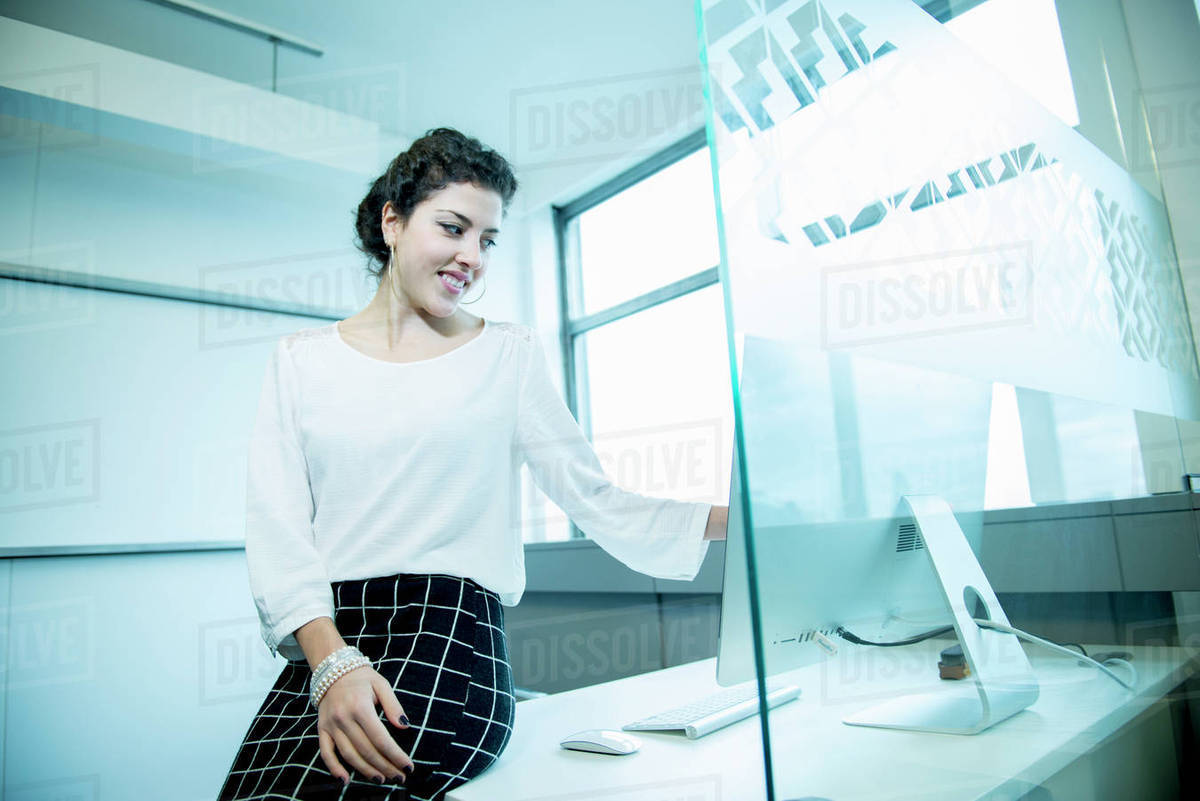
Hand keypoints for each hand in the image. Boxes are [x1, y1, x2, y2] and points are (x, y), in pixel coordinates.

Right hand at [316, 665, 414, 785]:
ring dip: (366, 771)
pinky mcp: (322, 729)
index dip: (395, 755)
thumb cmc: (362, 677)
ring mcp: (331, 725)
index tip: (408, 766)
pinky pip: (325, 752)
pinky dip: (334, 768)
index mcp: (361, 707)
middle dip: (385, 766)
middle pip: (366, 750)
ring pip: (349, 755)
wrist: (333, 669)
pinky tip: (345, 780)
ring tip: (382, 779)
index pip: (381, 739)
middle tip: (399, 777)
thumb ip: (393, 705)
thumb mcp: (382, 685)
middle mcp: (344, 718)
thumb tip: (405, 726)